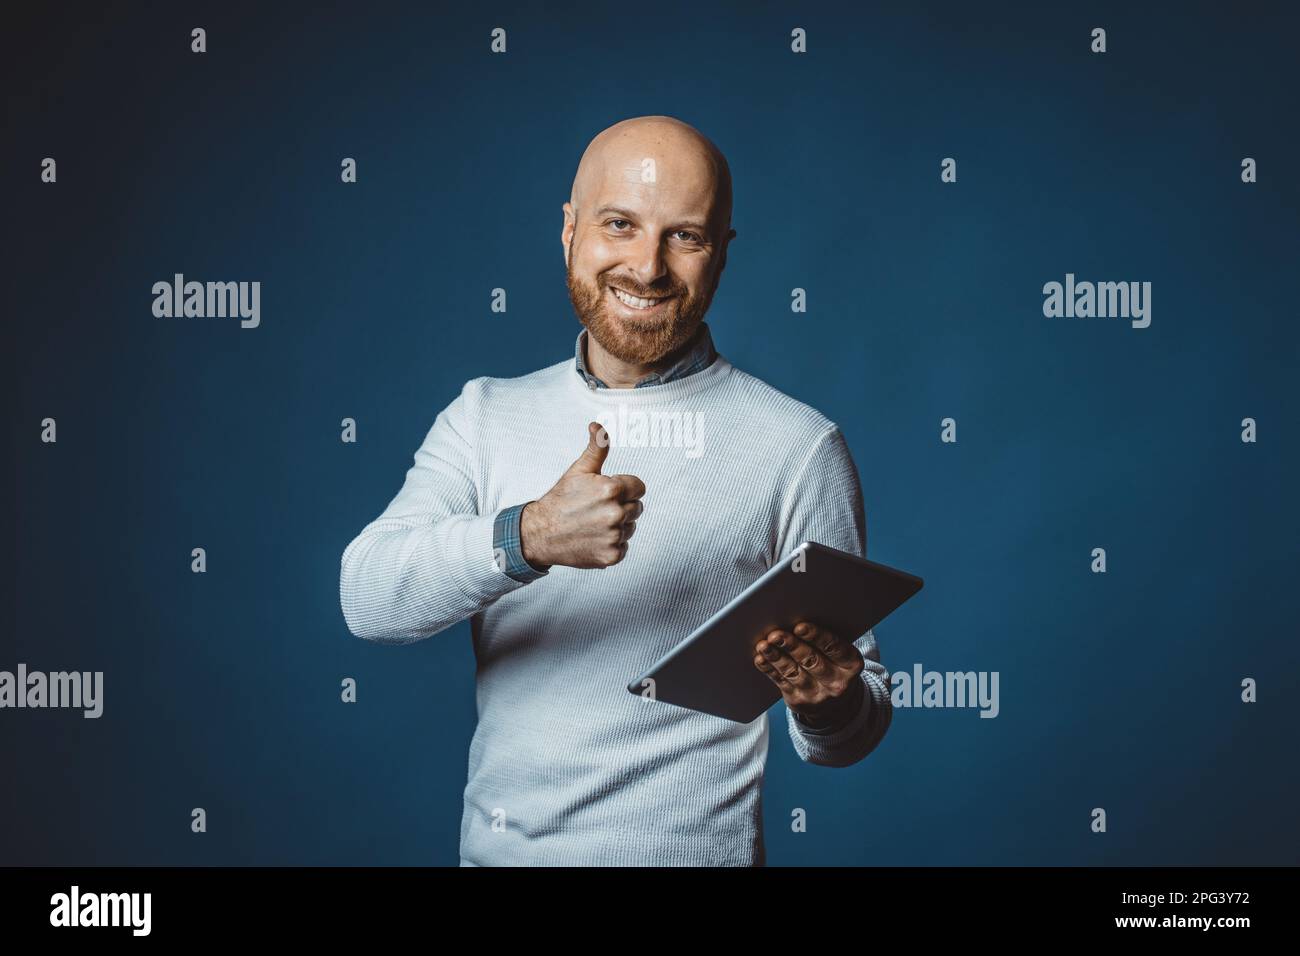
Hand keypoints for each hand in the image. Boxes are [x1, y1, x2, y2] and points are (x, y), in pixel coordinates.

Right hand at [520, 422, 645, 569]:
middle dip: (622, 506)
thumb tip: (597, 425)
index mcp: (611, 489)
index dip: (625, 488)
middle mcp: (615, 513)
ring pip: (631, 527)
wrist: (541, 533)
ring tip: (594, 523)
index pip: (639, 487)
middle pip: (637, 507)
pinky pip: (624, 546)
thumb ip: (596, 447)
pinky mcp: (612, 555)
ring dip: (618, 526)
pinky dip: (611, 544)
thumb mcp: (579, 470)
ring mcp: (614, 536)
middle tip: (596, 509)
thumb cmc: (561, 500)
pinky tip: (594, 538)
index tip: (607, 493)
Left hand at [753, 621, 864, 724]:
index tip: (799, 626)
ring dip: (776, 657)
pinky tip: (761, 658)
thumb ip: (825, 639)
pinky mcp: (799, 702)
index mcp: (851, 664)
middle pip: (811, 661)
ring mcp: (818, 695)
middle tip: (775, 634)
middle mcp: (837, 683)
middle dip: (791, 646)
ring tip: (764, 645)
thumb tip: (795, 617)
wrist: (836, 704)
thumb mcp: (840, 655)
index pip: (833, 647)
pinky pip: (781, 682)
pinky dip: (769, 669)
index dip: (816, 636)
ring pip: (793, 672)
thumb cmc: (834, 666)